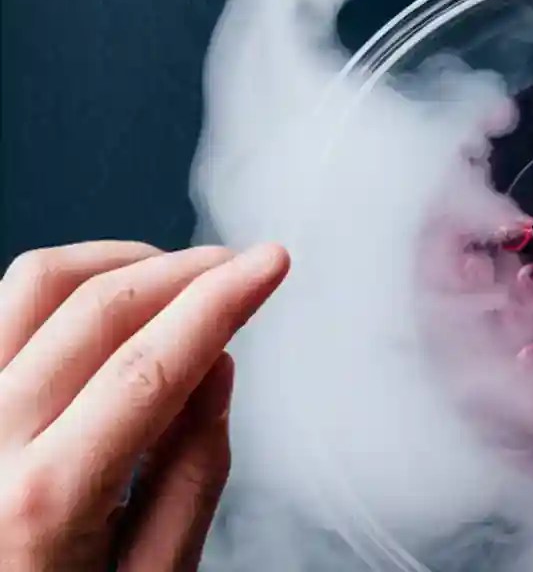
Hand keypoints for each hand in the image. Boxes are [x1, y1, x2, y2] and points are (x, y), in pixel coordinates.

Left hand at [0, 241, 288, 570]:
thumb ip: (191, 474)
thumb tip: (216, 366)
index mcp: (41, 502)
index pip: (152, 363)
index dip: (221, 301)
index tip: (269, 265)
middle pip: (96, 308)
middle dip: (184, 270)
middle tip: (238, 265)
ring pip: (32, 283)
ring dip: (118, 261)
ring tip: (175, 275)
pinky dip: (58, 287)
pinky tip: (103, 303)